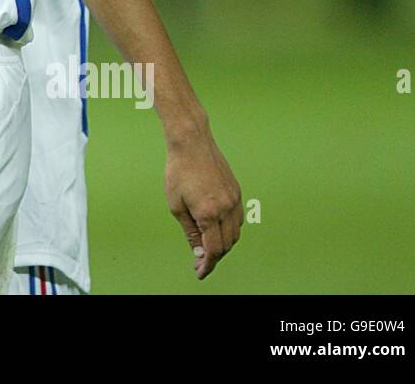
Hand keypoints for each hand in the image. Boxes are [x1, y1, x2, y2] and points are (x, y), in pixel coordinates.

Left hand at [164, 126, 242, 278]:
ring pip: (235, 233)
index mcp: (208, 213)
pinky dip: (229, 229)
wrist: (192, 143)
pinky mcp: (237, 192)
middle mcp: (226, 208)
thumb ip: (190, 231)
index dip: (207, 264)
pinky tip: (217, 229)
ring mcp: (234, 200)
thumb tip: (199, 252)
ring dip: (224, 244)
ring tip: (207, 246)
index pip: (214, 249)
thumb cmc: (178, 172)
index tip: (200, 272)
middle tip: (200, 261)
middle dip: (214, 256)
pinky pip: (238, 219)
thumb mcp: (176, 205)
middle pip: (226, 245)